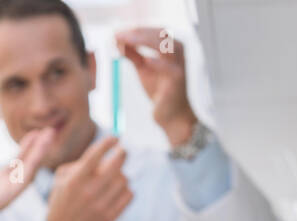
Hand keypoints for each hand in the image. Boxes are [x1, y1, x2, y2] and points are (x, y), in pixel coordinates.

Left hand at [0, 128, 56, 220]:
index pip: (17, 163)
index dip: (26, 148)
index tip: (35, 132)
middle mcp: (5, 188)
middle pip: (27, 164)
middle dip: (38, 148)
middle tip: (50, 130)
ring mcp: (8, 193)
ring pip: (30, 170)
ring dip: (40, 152)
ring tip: (50, 135)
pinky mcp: (7, 197)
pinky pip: (24, 179)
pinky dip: (34, 164)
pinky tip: (40, 150)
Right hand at [45, 136, 131, 220]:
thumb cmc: (62, 198)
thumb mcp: (62, 178)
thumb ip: (80, 163)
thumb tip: (103, 149)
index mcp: (76, 180)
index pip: (95, 155)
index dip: (108, 143)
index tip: (115, 138)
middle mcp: (89, 192)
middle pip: (116, 164)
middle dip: (122, 153)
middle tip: (122, 151)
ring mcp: (101, 205)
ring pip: (124, 179)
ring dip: (121, 175)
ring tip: (113, 178)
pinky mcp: (110, 216)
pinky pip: (129, 195)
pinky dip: (126, 190)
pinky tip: (118, 190)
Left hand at [115, 27, 197, 147]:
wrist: (172, 115)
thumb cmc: (160, 90)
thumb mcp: (144, 69)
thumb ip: (134, 54)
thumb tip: (117, 40)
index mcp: (171, 46)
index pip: (153, 31)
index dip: (135, 30)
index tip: (117, 32)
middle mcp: (178, 52)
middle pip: (159, 34)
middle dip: (137, 32)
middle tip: (117, 34)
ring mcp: (179, 65)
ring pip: (165, 46)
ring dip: (144, 41)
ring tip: (126, 40)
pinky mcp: (178, 80)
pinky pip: (169, 69)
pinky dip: (158, 63)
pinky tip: (146, 60)